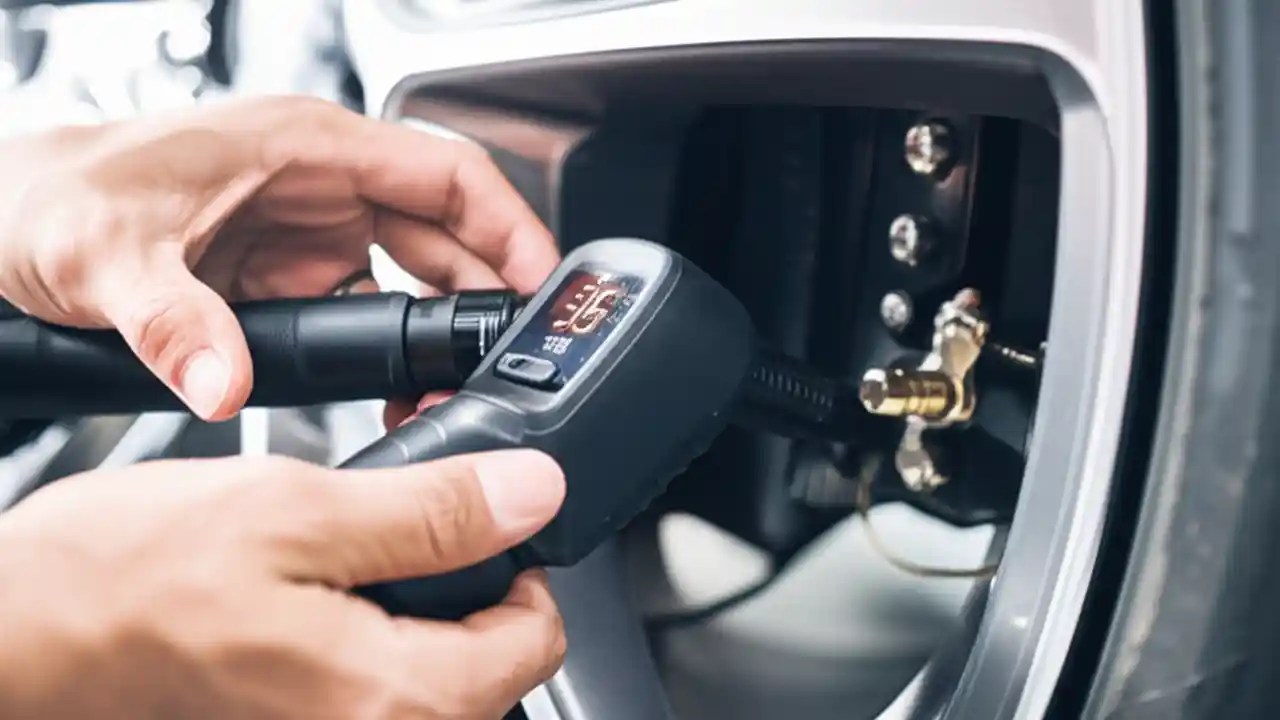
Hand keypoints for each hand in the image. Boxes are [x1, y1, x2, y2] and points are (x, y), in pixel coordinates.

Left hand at [0, 95, 558, 420]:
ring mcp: (309, 234)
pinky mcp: (290, 278)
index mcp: (305, 145)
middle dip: (483, 302)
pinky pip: (366, 316)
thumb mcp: (105, 255)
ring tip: (447, 396)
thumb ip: (173, 323)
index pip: (446, 173)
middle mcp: (321, 186)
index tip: (544, 284)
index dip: (511, 226)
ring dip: (437, 339)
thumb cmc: (49, 194)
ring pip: (413, 281)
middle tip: (503, 367)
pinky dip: (387, 358)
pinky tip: (388, 397)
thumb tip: (226, 383)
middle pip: (444, 236)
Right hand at [0, 449, 566, 719]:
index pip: (535, 643)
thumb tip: (534, 495)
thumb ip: (433, 511)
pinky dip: (360, 640)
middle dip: (459, 589)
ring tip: (337, 563)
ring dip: (406, 612)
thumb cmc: (122, 584)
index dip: (519, 566)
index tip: (478, 524)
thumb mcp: (297, 511)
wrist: (13, 638)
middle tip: (393, 532)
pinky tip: (304, 601)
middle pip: (486, 666)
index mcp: (393, 699)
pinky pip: (367, 693)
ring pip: (429, 679)